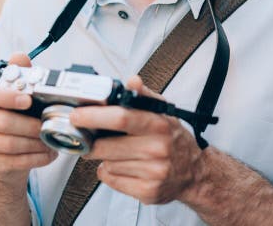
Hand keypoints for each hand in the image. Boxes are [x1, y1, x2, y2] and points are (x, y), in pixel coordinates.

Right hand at [0, 52, 57, 191]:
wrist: (6, 158)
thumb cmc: (16, 120)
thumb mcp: (19, 97)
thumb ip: (20, 75)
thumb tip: (19, 56)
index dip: (6, 95)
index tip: (27, 99)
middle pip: (2, 121)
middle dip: (30, 125)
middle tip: (48, 126)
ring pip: (10, 143)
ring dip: (35, 143)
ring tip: (51, 141)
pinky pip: (14, 161)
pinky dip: (36, 158)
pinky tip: (48, 154)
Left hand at [69, 75, 203, 204]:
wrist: (195, 173)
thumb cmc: (173, 139)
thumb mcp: (163, 113)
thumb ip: (144, 95)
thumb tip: (132, 81)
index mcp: (158, 125)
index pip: (121, 118)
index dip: (94, 116)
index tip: (77, 116)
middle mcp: (157, 149)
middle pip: (107, 146)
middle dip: (91, 143)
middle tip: (89, 138)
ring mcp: (153, 172)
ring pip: (107, 164)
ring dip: (104, 158)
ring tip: (117, 152)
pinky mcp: (147, 192)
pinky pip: (111, 180)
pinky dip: (109, 173)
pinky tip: (122, 166)